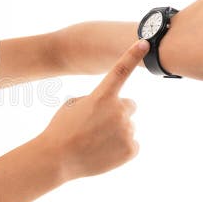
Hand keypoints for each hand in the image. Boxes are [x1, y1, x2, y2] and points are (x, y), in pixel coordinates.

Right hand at [37, 39, 146, 184]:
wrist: (57, 159)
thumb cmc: (61, 129)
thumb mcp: (73, 105)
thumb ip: (97, 100)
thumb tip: (115, 108)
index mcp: (102, 96)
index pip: (120, 70)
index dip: (133, 55)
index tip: (145, 43)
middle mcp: (118, 111)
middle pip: (129, 105)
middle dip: (118, 112)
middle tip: (99, 125)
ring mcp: (127, 130)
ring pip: (128, 126)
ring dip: (116, 132)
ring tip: (95, 142)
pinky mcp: (132, 149)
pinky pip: (132, 144)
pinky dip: (120, 148)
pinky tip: (103, 152)